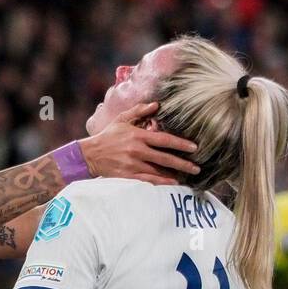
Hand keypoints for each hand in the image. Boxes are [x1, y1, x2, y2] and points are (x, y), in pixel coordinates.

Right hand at [79, 102, 199, 185]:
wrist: (90, 154)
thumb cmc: (108, 136)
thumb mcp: (122, 119)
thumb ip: (139, 111)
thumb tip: (156, 105)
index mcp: (138, 136)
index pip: (164, 140)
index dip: (180, 144)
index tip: (194, 147)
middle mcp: (137, 151)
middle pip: (165, 158)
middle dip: (183, 163)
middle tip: (197, 167)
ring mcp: (132, 165)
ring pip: (158, 171)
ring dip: (174, 174)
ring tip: (188, 176)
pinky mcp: (127, 176)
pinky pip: (148, 181)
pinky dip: (161, 183)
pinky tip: (172, 183)